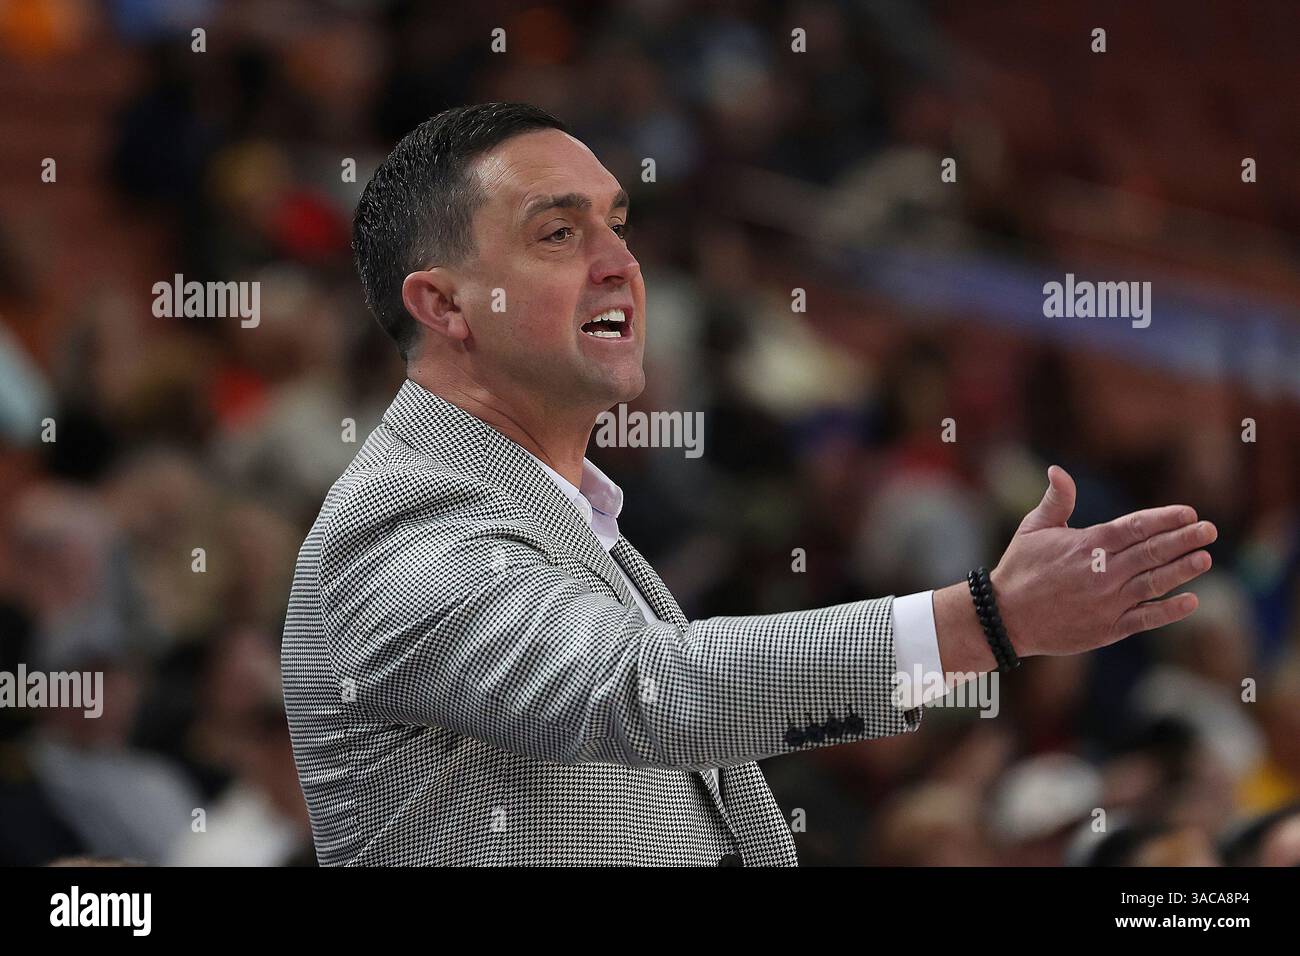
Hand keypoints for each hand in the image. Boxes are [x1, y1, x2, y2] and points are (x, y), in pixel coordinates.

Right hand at [990, 465, 1215, 657]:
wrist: (1005, 618)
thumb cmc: (1020, 568)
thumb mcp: (1032, 528)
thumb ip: (1056, 500)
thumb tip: (1058, 470)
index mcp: (1087, 544)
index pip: (1135, 527)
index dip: (1164, 519)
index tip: (1188, 513)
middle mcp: (1102, 572)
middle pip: (1151, 552)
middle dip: (1183, 540)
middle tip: (1210, 530)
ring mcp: (1107, 602)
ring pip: (1154, 583)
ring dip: (1182, 570)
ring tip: (1206, 558)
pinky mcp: (1108, 628)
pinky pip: (1145, 618)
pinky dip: (1169, 610)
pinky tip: (1191, 600)